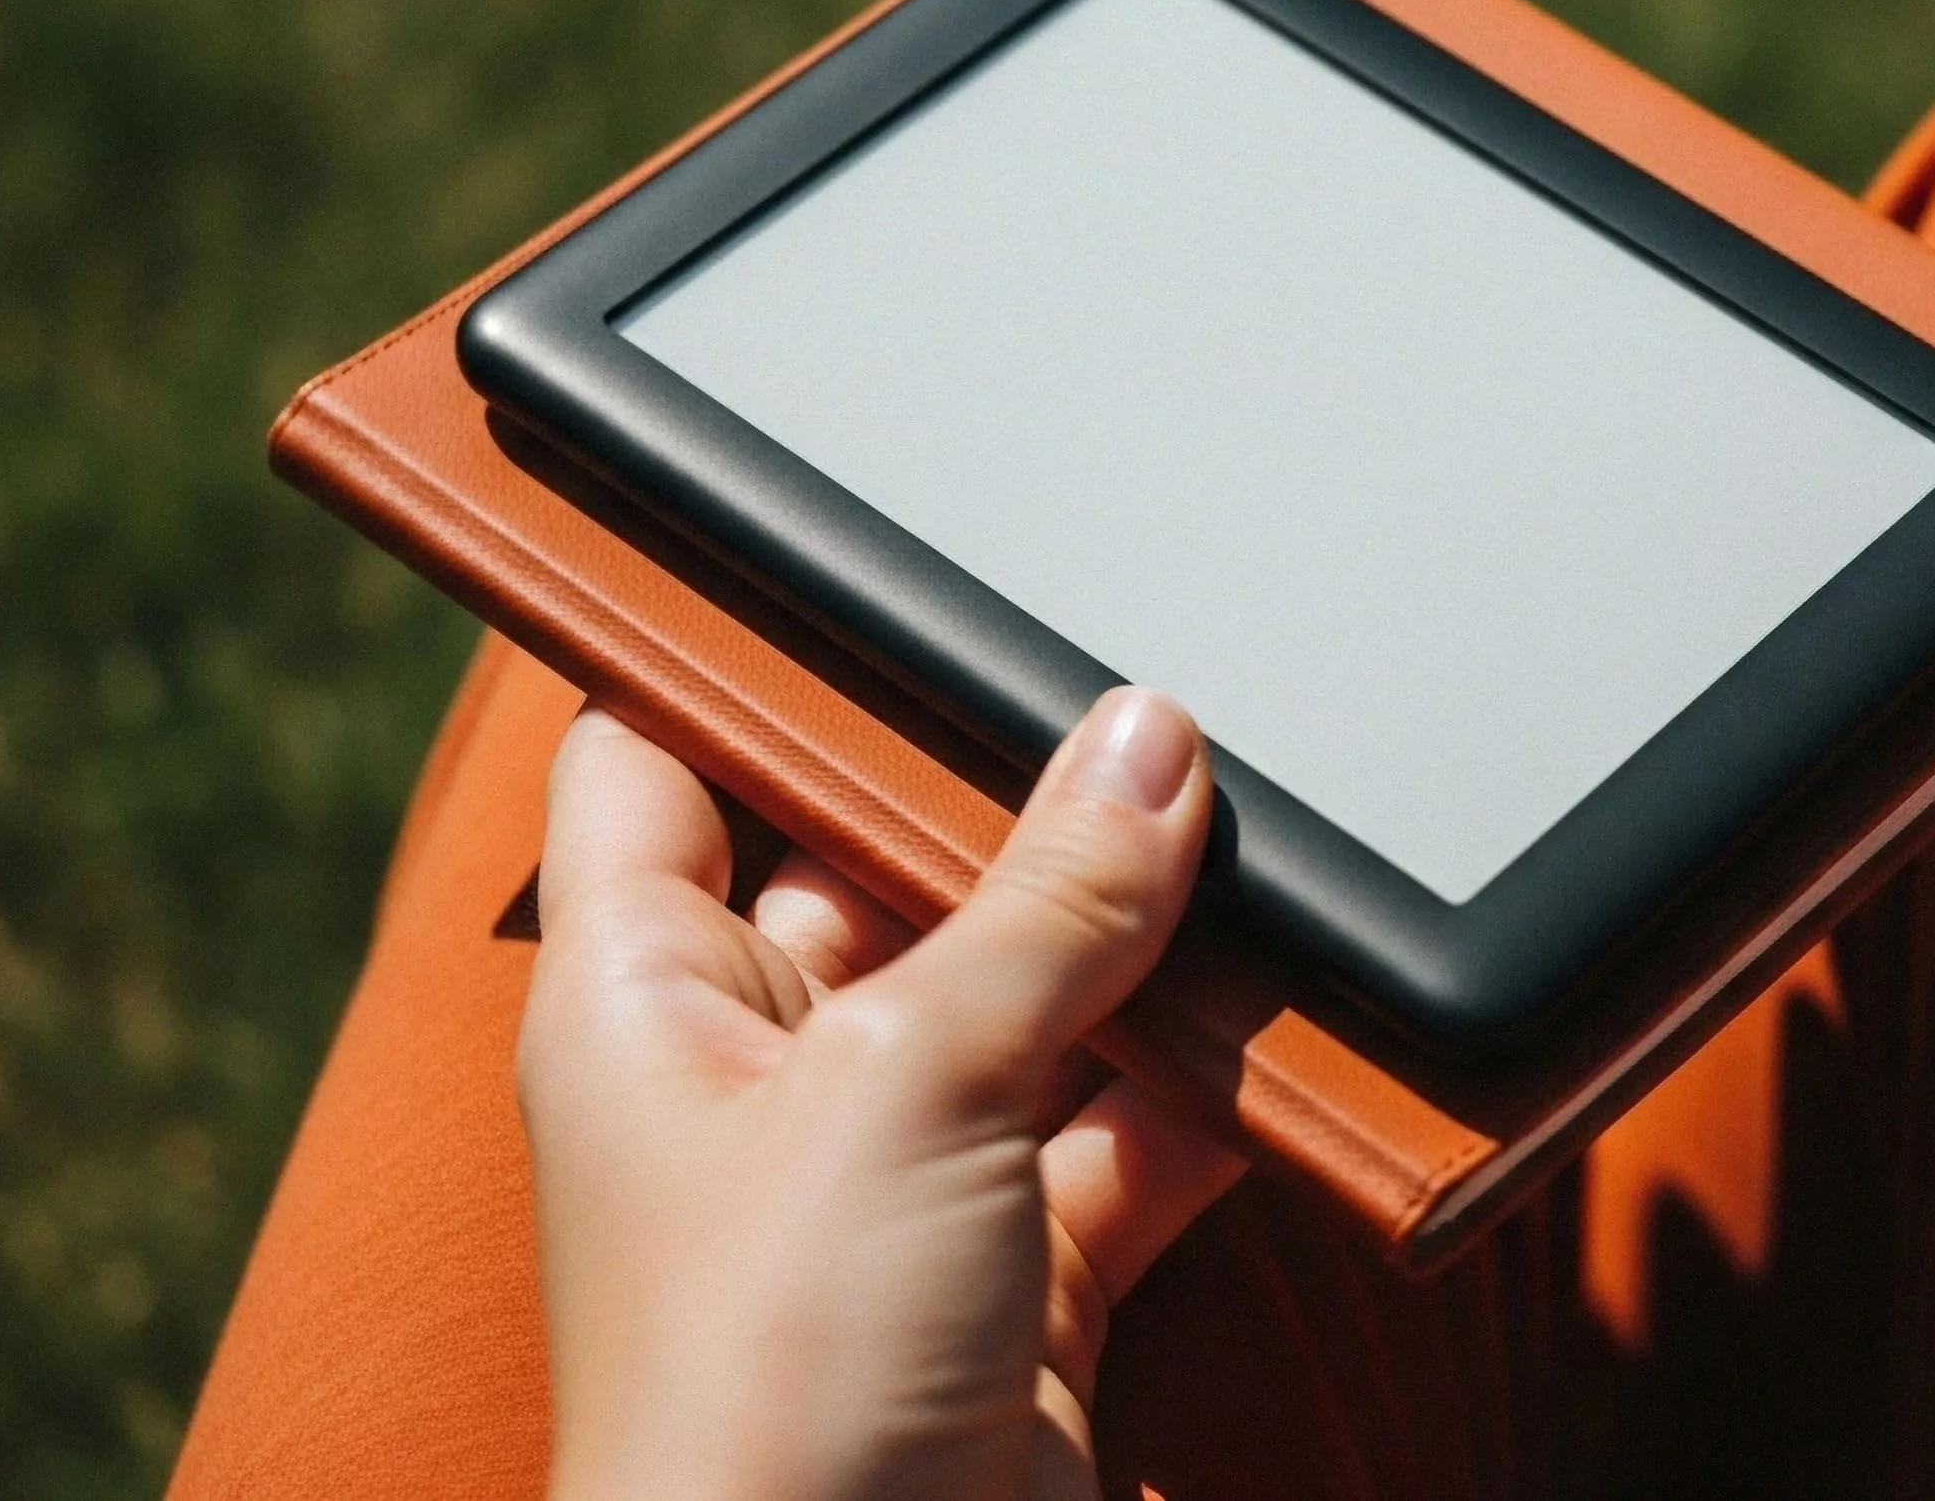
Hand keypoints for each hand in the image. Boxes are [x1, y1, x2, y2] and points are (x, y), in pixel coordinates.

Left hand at [517, 686, 1246, 1500]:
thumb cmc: (766, 1380)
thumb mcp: (906, 1079)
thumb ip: (1045, 904)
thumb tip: (1148, 741)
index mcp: (645, 993)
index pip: (660, 757)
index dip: (746, 659)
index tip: (875, 554)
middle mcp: (760, 1071)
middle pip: (891, 863)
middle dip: (1021, 800)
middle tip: (1148, 693)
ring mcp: (896, 1174)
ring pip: (1035, 997)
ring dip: (1140, 946)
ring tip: (1252, 839)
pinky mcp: (1019, 1274)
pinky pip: (1129, 1132)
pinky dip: (1210, 1089)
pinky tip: (1289, 1019)